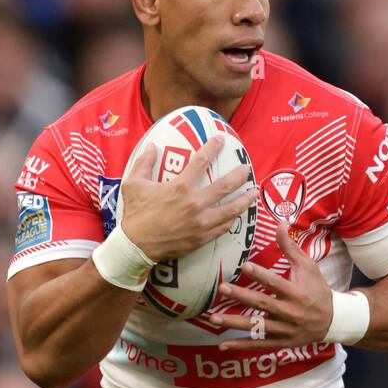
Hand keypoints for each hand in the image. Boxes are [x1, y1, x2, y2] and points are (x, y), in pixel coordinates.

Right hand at [119, 135, 255, 264]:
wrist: (136, 247)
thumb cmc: (135, 215)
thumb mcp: (133, 184)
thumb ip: (144, 162)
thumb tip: (152, 145)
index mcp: (180, 187)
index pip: (201, 161)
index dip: (213, 147)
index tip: (221, 139)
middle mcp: (194, 203)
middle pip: (225, 185)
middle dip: (239, 175)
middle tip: (246, 168)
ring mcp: (200, 223)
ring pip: (231, 209)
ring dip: (245, 199)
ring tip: (254, 192)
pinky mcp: (201, 238)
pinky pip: (223, 228)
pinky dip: (232, 220)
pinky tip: (237, 215)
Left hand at [206, 220, 334, 349]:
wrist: (332, 321)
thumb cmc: (317, 290)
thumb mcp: (308, 267)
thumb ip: (291, 247)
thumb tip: (280, 222)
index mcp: (297, 293)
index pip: (276, 283)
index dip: (261, 275)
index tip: (244, 266)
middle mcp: (290, 313)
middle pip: (262, 304)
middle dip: (241, 296)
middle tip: (222, 288)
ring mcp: (284, 330)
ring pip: (256, 327)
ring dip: (234, 323)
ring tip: (213, 318)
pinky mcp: (280, 342)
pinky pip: (257, 345)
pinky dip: (240, 346)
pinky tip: (222, 345)